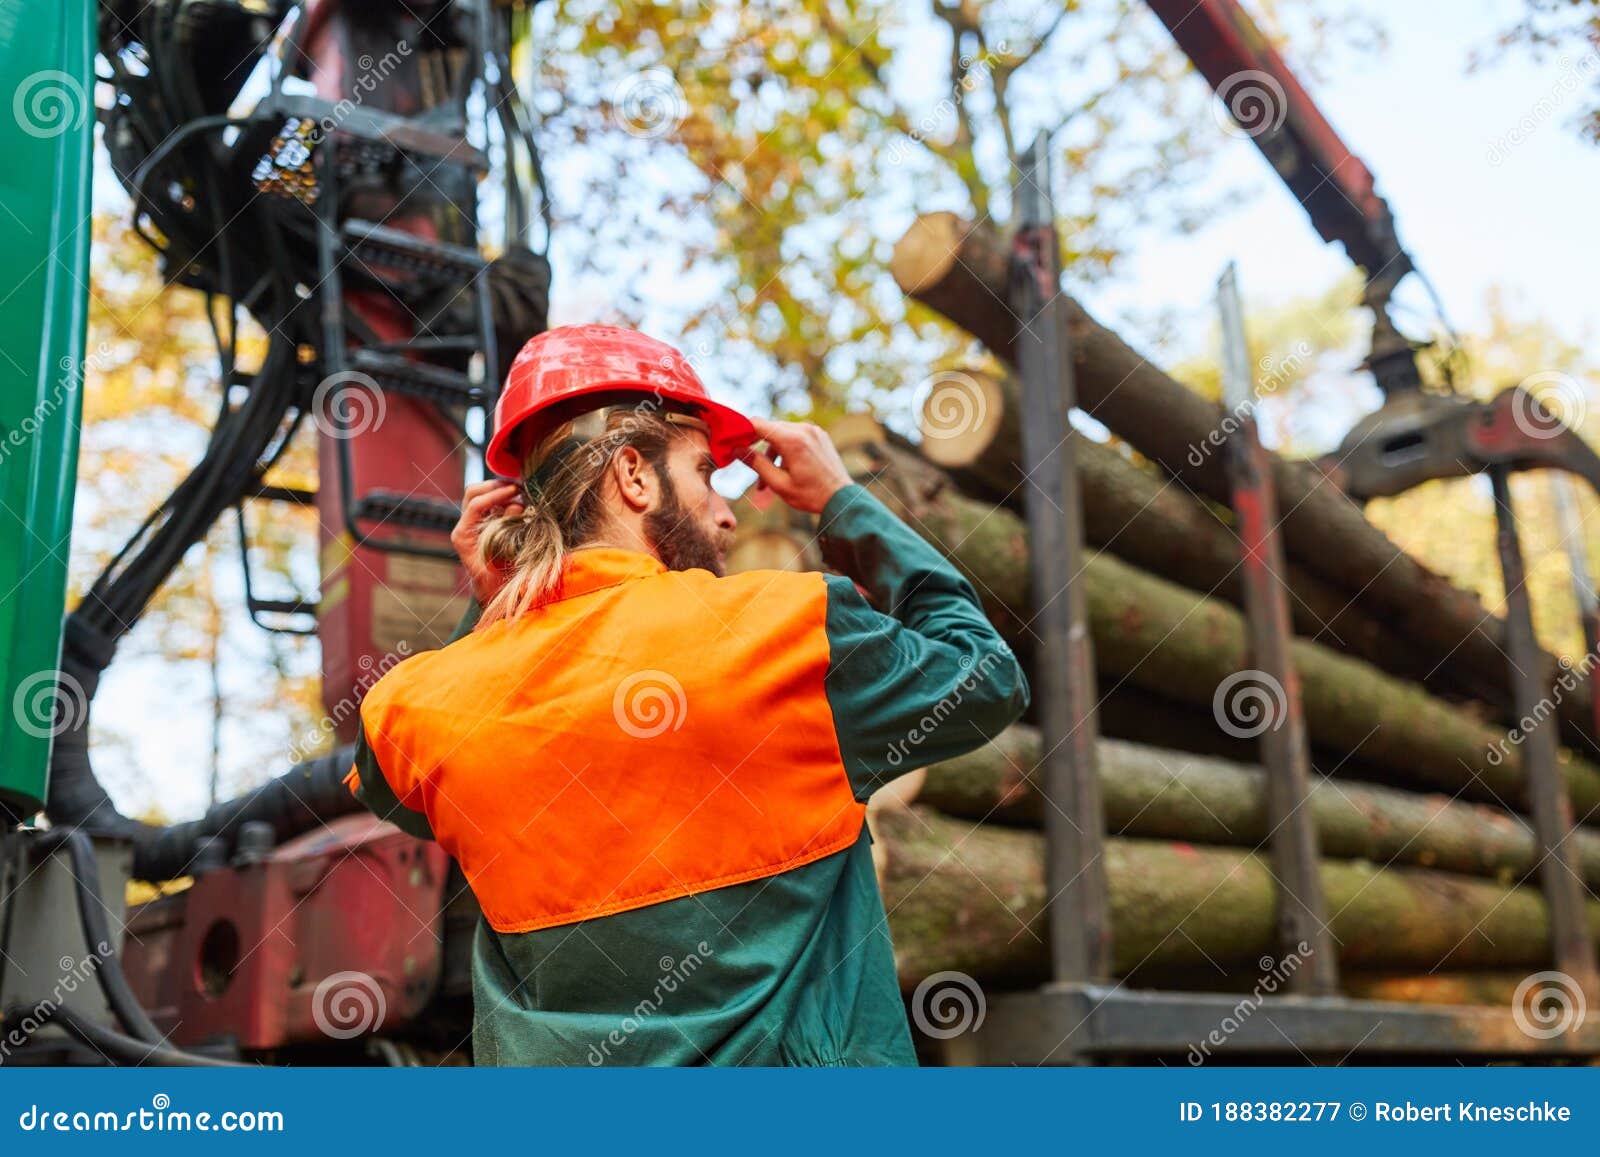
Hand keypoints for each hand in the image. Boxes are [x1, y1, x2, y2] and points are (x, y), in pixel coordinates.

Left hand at [452, 479, 523, 603]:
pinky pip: (488, 503)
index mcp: (463, 536)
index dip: (496, 494)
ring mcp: (471, 524)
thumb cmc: (498, 583)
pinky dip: (502, 497)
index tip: (516, 491)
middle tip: (518, 487)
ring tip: (520, 491)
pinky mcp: (480, 524)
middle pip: (473, 492)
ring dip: (498, 489)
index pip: (476, 505)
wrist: (491, 594)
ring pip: (479, 494)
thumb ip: (509, 532)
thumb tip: (516, 506)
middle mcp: (464, 527)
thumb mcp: (504, 560)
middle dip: (495, 485)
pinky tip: (518, 500)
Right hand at [738, 417, 852, 514]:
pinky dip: (785, 450)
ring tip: (766, 481)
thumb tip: (736, 449)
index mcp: (792, 440)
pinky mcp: (819, 435)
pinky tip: (784, 470)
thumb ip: (756, 463)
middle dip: (756, 447)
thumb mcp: (778, 483)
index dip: (741, 431)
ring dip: (771, 452)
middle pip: (769, 429)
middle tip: (747, 465)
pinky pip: (795, 436)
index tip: (731, 443)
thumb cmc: (810, 495)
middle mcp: (803, 429)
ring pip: (781, 434)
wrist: (842, 499)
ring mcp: (813, 430)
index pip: (757, 424)